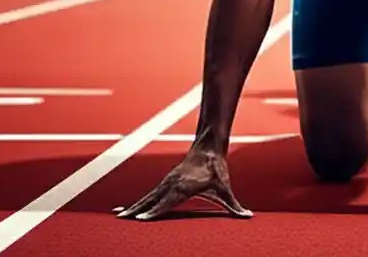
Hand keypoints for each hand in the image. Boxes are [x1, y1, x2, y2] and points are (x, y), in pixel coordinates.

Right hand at [115, 148, 252, 221]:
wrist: (209, 147)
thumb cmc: (217, 169)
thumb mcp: (226, 188)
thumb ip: (234, 205)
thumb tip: (248, 216)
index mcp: (183, 187)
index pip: (166, 202)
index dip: (154, 212)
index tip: (140, 220)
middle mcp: (171, 184)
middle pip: (150, 200)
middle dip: (136, 210)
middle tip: (121, 219)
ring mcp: (166, 181)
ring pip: (147, 196)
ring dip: (133, 206)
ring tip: (119, 215)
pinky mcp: (165, 181)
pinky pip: (150, 193)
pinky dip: (138, 201)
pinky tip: (130, 208)